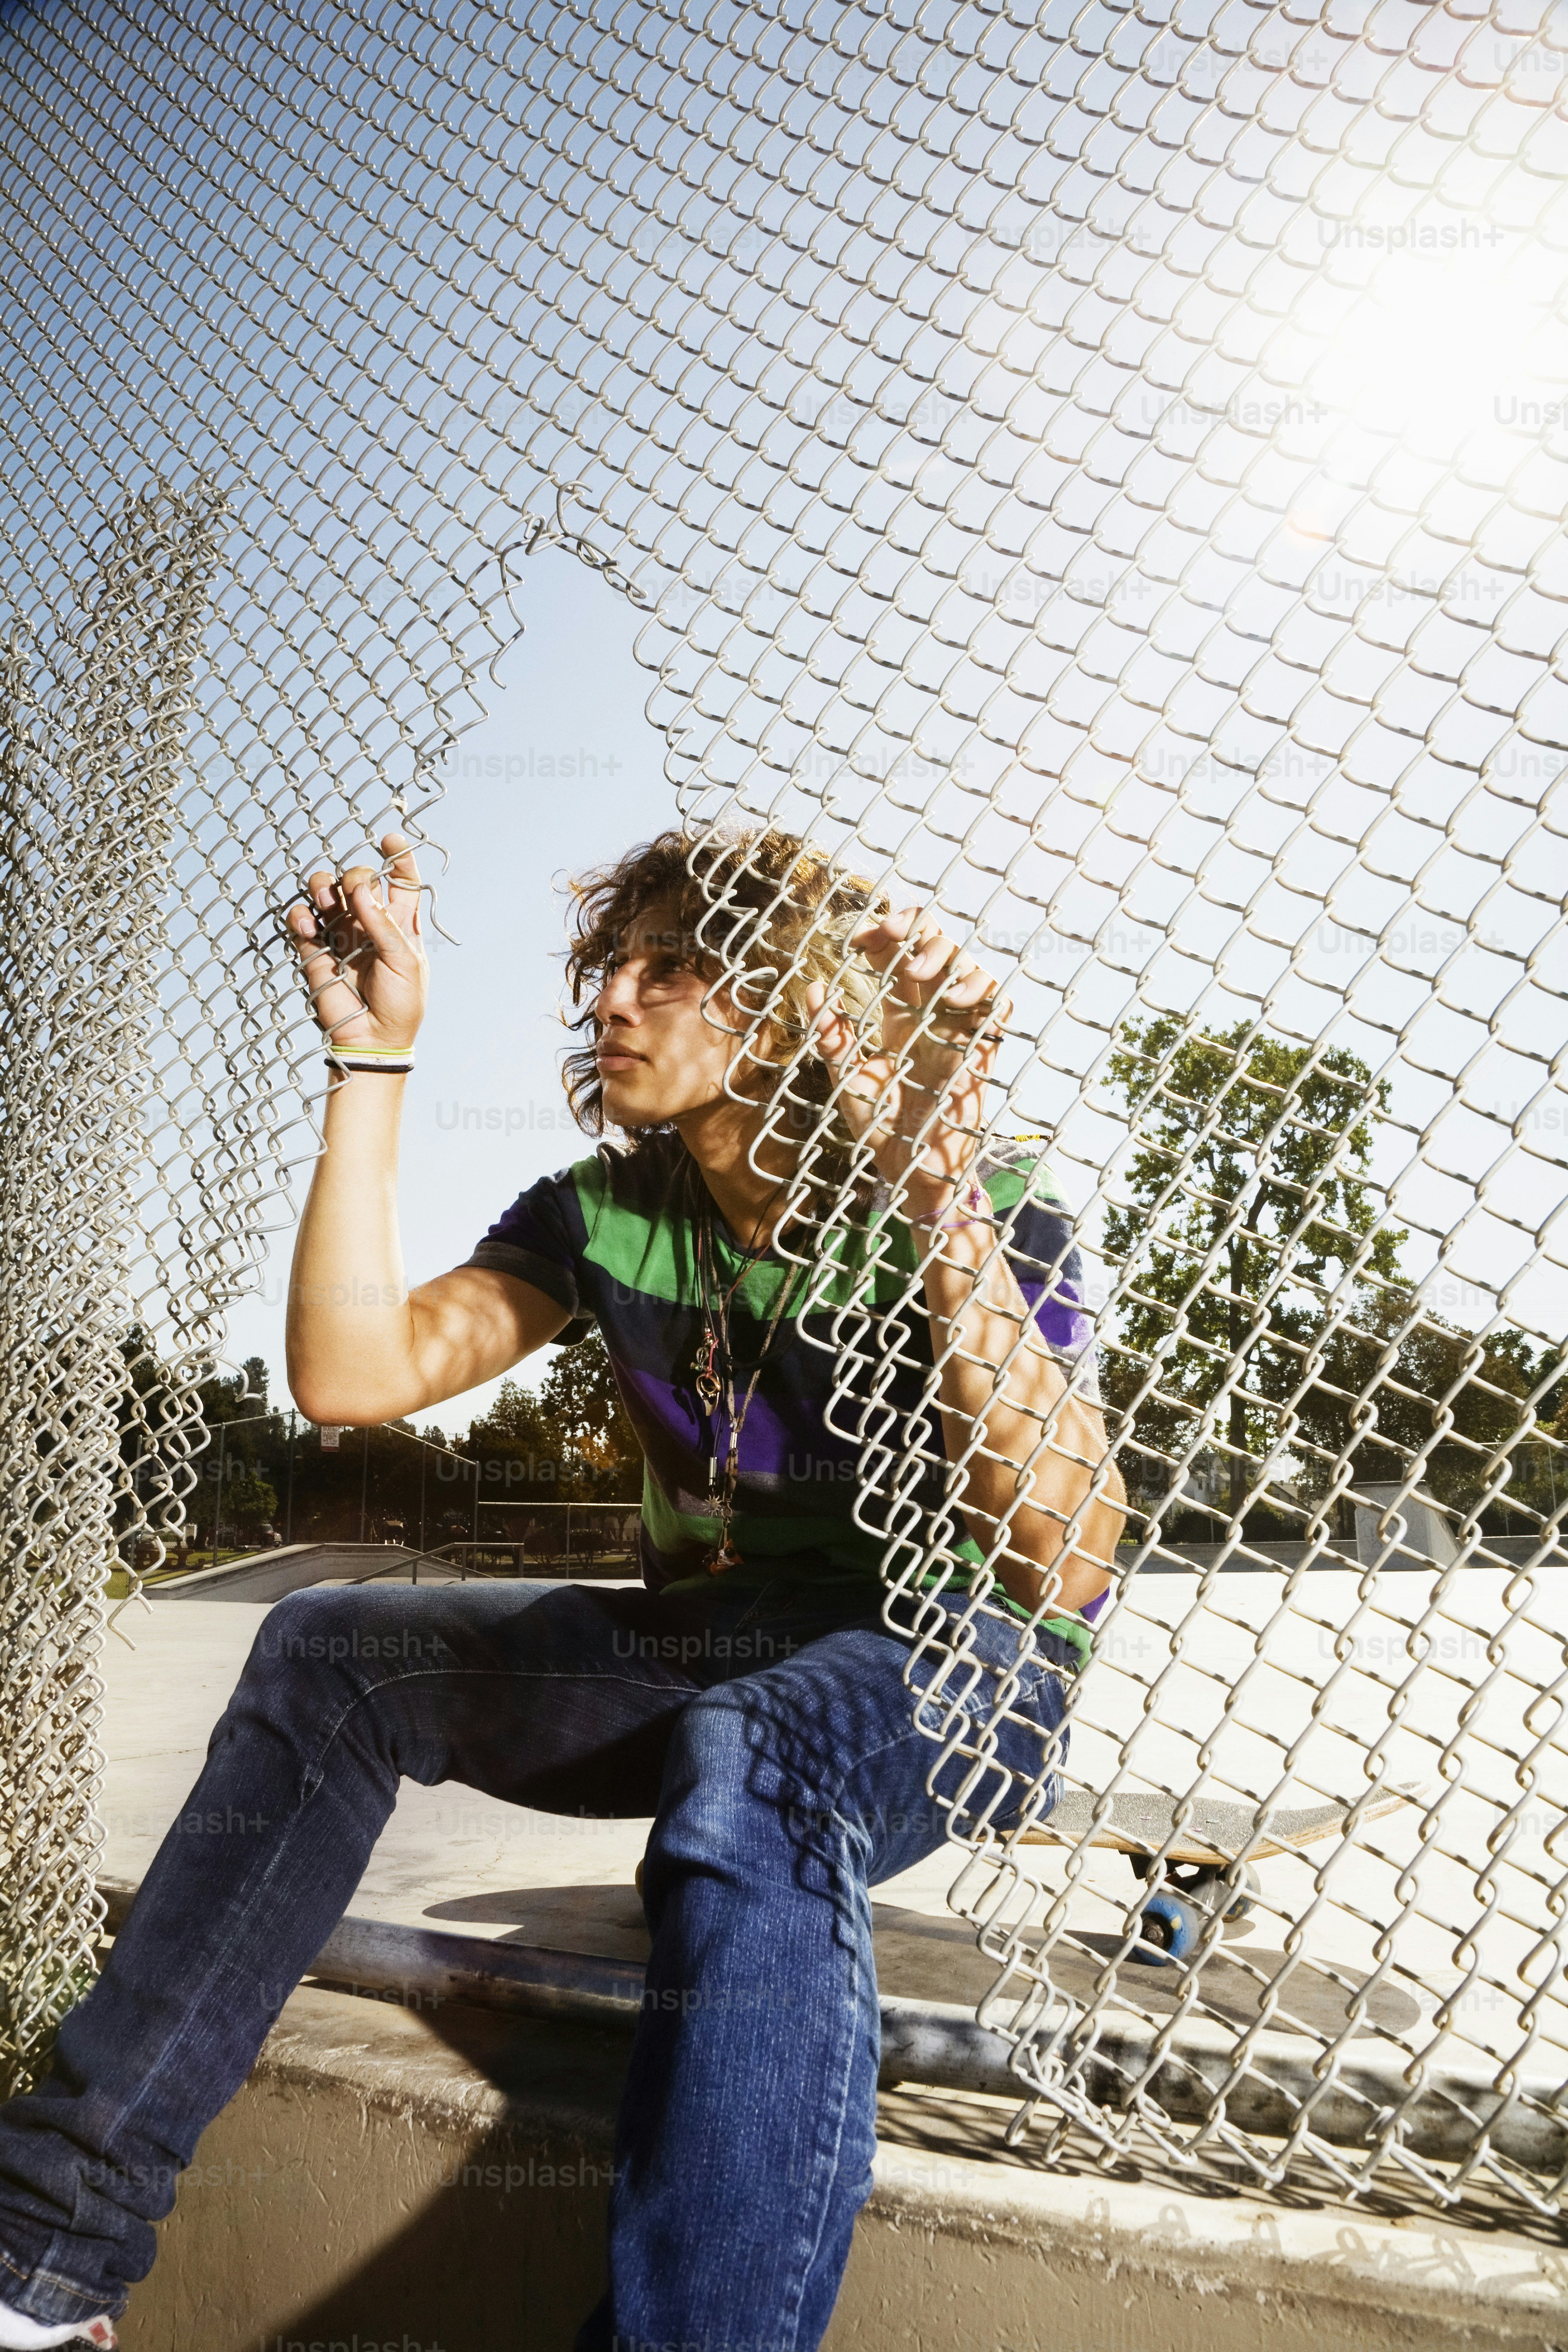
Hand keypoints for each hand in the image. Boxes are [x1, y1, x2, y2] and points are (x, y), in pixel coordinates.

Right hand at [286, 833, 426, 1052]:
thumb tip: (361, 888)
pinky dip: (300, 915)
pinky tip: (307, 926)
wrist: (373, 1041)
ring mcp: (340, 934)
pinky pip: (301, 920)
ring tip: (327, 899)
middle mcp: (369, 922)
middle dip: (354, 875)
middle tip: (353, 890)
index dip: (397, 857)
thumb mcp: (405, 962)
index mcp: (401, 923)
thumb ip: (384, 924)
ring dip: (323, 886)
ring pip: (325, 892)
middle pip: (358, 878)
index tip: (390, 840)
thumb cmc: (401, 1004)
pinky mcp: (314, 949)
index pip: (401, 879)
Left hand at [804, 908, 1009, 1214]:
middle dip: (916, 927)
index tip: (855, 942)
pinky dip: (981, 991)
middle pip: (937, 945)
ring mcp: (959, 1028)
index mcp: (900, 1015)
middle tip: (889, 934)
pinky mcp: (980, 1050)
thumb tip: (813, 986)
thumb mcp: (846, 1074)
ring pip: (968, 965)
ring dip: (945, 955)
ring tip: (913, 973)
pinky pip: (997, 1004)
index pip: (898, 954)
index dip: (882, 934)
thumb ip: (830, 1032)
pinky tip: (953, 1001)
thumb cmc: (882, 1126)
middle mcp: (932, 1014)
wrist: (911, 1168)